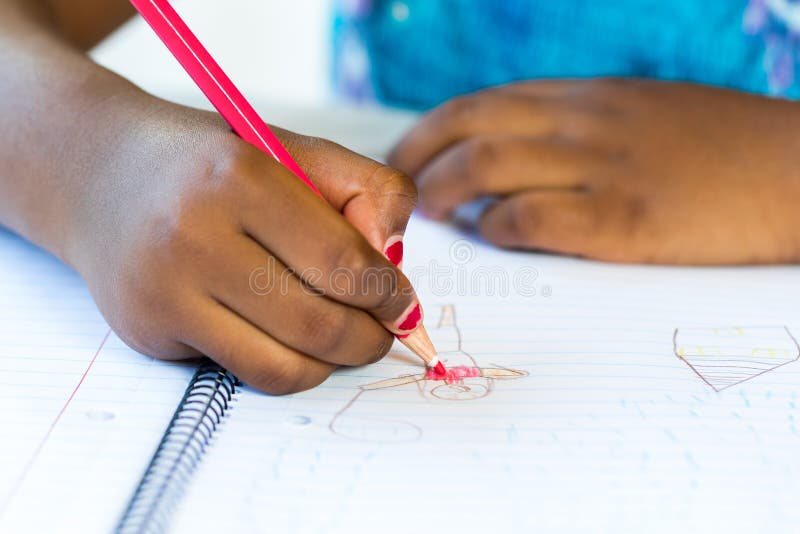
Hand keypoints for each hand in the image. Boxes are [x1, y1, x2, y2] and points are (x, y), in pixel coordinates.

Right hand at [65, 98, 417, 393]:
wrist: (100, 175)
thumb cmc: (213, 165)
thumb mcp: (293, 150)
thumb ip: (365, 188)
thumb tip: (394, 259)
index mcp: (239, 178)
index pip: (341, 263)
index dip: (389, 295)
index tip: (403, 303)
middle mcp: (193, 237)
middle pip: (318, 324)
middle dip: (370, 339)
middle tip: (385, 331)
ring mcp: (164, 293)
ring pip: (284, 366)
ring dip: (334, 363)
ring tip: (347, 339)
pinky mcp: (147, 332)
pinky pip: (244, 373)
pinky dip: (287, 366)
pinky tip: (294, 339)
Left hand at [389, 79, 799, 264]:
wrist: (796, 173)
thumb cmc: (717, 150)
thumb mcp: (638, 116)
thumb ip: (575, 131)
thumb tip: (510, 162)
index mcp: (588, 97)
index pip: (485, 101)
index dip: (432, 129)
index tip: (406, 156)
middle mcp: (586, 122)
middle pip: (471, 127)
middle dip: (419, 158)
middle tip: (398, 191)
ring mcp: (603, 167)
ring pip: (489, 166)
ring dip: (446, 193)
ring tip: (430, 217)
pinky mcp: (624, 220)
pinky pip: (533, 218)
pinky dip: (498, 227)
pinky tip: (492, 236)